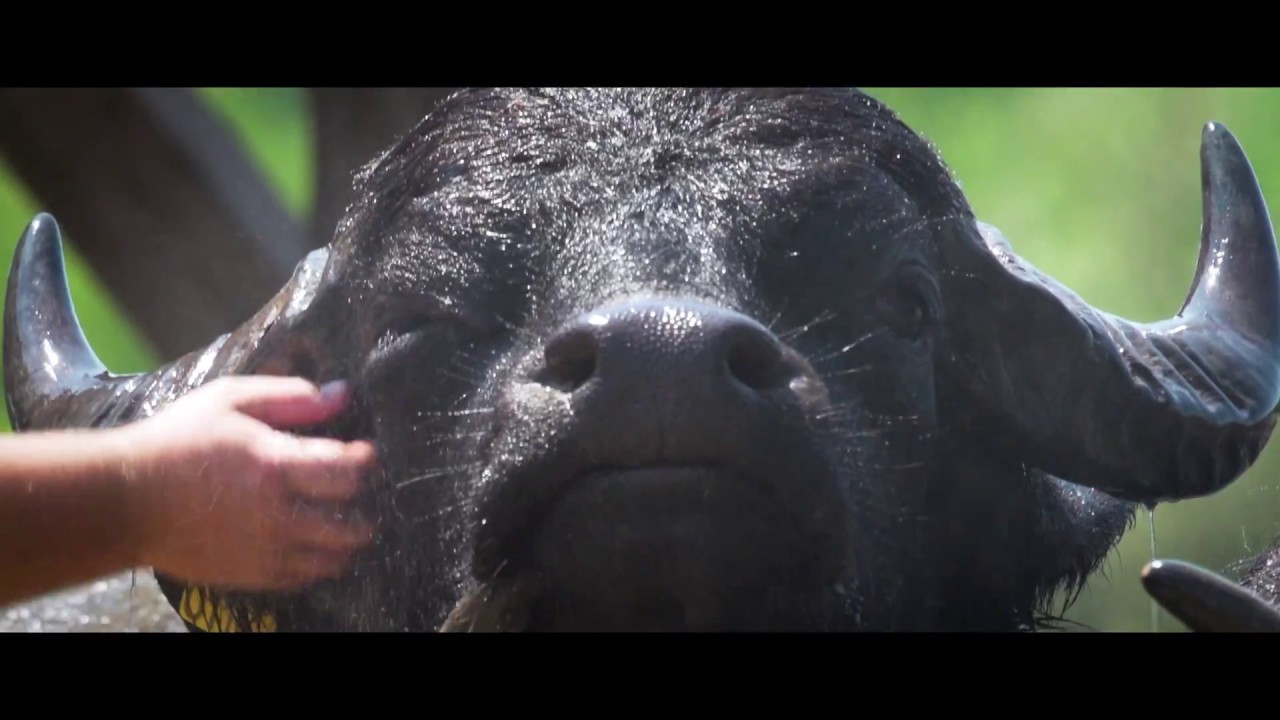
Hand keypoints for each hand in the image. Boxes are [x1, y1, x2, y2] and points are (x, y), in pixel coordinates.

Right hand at [118, 376, 376, 591]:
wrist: (124, 500)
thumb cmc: (176, 441)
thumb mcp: (229, 400)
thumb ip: (289, 397)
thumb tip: (340, 395)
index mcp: (273, 466)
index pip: (343, 470)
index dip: (364, 460)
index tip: (366, 453)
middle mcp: (276, 514)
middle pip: (348, 522)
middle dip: (364, 506)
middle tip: (364, 493)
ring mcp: (264, 551)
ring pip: (332, 557)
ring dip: (348, 541)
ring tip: (349, 524)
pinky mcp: (250, 575)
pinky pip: (304, 578)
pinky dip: (320, 564)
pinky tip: (318, 547)